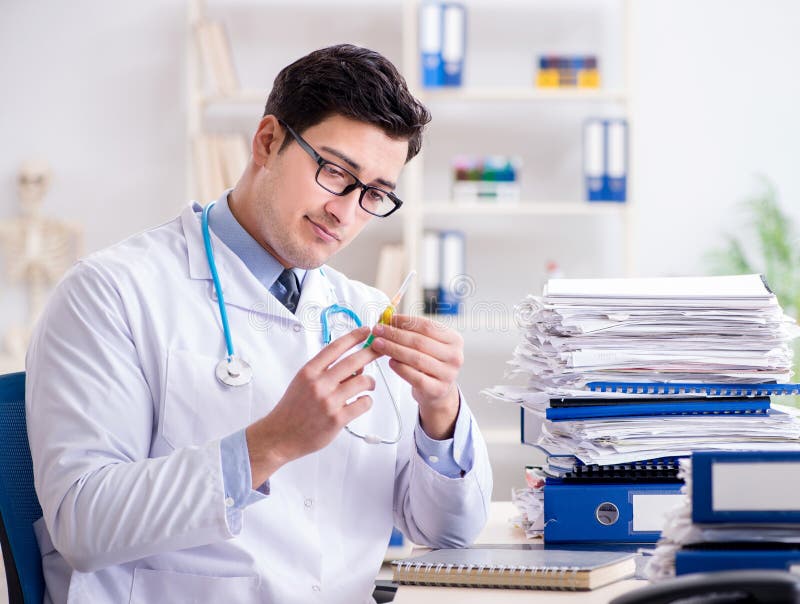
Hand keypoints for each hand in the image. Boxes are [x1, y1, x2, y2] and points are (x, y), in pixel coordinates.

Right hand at [246, 326, 379, 485]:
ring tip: (369, 385)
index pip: (335, 348)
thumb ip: (325, 371)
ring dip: (370, 382)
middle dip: (371, 352)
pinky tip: (361, 402)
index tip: (366, 331)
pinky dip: (366, 401)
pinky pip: (363, 403)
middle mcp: (319, 384)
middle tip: (381, 349)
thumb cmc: (292, 408)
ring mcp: (329, 402)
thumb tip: (355, 364)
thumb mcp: (303, 382)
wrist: (280, 436)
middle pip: (353, 361)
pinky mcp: (337, 419)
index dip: (354, 337)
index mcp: (309, 372)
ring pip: (363, 381)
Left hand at [370, 314, 462, 439]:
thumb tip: (388, 317)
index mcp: (454, 340)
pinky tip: (390, 361)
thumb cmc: (431, 362)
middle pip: (420, 342)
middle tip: (378, 330)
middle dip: (395, 334)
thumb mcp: (428, 344)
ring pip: (416, 358)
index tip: (388, 319)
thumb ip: (412, 331)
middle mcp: (455, 356)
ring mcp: (448, 374)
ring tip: (378, 344)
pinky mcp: (438, 389)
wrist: (438, 390)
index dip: (406, 321)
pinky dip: (400, 368)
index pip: (427, 326)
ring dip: (393, 349)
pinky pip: (415, 377)